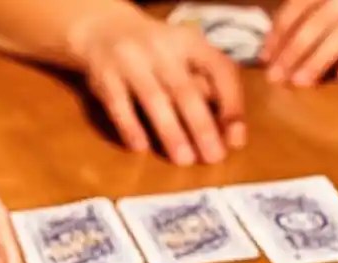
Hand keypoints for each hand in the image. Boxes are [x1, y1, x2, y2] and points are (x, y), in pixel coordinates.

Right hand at [73, 7, 244, 164]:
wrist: (101, 28)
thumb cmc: (156, 54)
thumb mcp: (184, 57)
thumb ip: (206, 88)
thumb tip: (230, 134)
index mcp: (191, 42)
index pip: (219, 70)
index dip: (231, 104)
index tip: (236, 139)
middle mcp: (162, 48)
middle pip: (185, 90)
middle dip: (202, 127)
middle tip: (214, 158)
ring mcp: (130, 60)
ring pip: (154, 99)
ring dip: (171, 132)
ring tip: (184, 160)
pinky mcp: (103, 75)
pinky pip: (117, 104)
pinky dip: (130, 126)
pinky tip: (141, 147)